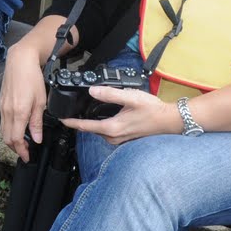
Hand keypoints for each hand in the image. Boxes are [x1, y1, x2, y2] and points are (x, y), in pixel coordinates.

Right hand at [0, 47, 49, 160]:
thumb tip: (36, 138)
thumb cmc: (32, 78)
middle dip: (15, 148)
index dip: (21, 151)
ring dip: (11, 139)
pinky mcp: (0, 102)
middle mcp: (7, 111)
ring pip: (3, 130)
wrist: (20, 61)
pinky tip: (17, 127)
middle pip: (7, 138)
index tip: (27, 157)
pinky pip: (2, 121)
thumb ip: (36, 122)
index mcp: (19, 112)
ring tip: (22, 141)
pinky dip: (8, 129)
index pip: (16, 139)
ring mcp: (2, 106)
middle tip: (25, 152)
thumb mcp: (40, 101)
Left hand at [62, 88, 181, 143]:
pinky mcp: (125, 139)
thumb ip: (110, 94)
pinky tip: (101, 117)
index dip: (70, 122)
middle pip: (90, 130)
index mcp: (112, 128)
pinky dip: (100, 126)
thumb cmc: (153, 110)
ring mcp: (120, 140)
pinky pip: (107, 133)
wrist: (170, 120)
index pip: (84, 127)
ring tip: (81, 114)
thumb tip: (93, 91)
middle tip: (68, 113)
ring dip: (90, 124)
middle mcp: (114, 137)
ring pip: (99, 131)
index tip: (60, 118)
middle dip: (79, 122)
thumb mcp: (130, 97)